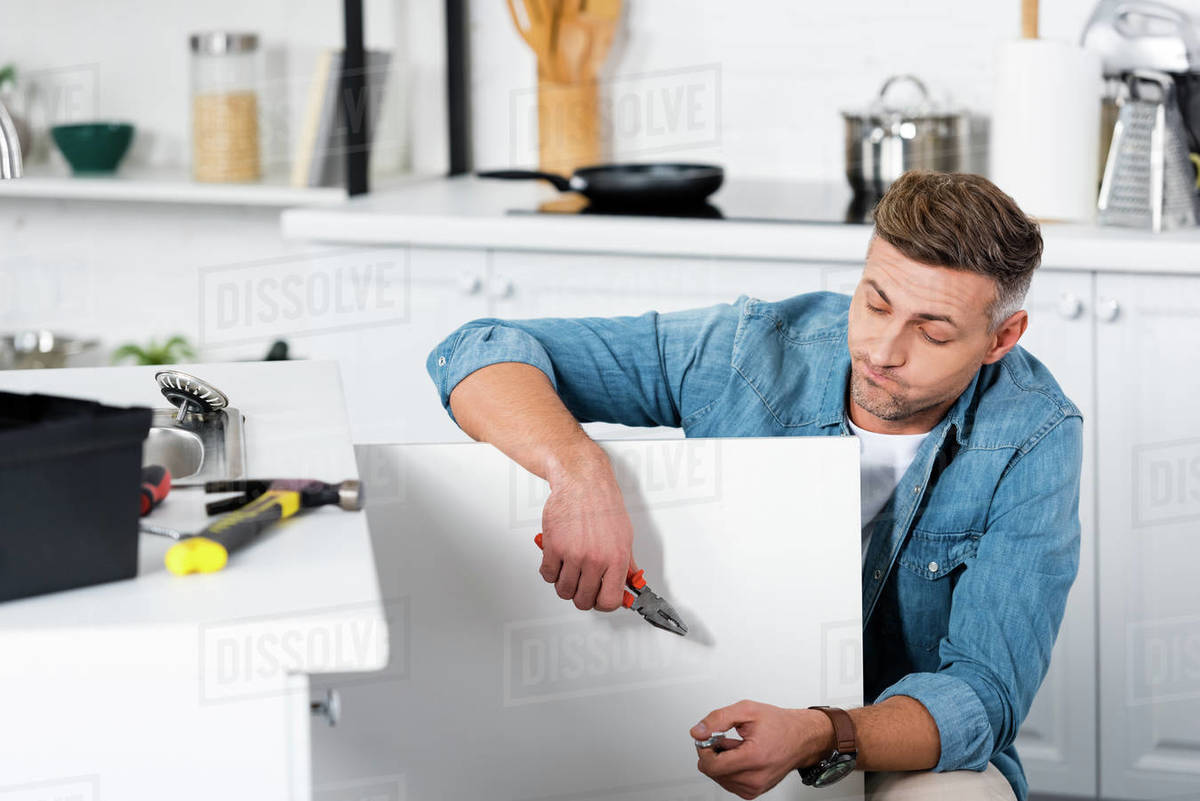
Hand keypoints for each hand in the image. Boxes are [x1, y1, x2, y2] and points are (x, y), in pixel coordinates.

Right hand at [539, 446, 636, 611]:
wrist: (582, 482)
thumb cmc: (603, 504)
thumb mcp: (624, 535)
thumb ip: (625, 564)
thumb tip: (628, 584)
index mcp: (616, 558)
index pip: (610, 601)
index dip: (602, 603)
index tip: (599, 599)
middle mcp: (595, 559)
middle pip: (583, 600)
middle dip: (582, 596)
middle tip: (582, 585)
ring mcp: (573, 554)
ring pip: (563, 590)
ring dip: (565, 584)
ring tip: (570, 571)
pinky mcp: (553, 547)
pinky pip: (547, 575)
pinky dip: (550, 571)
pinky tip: (557, 561)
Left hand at [691, 701, 834, 799]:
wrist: (801, 738)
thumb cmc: (779, 724)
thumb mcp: (746, 710)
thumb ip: (718, 719)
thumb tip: (697, 732)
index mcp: (754, 758)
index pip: (711, 765)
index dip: (704, 748)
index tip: (709, 737)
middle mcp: (755, 778)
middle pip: (713, 772)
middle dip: (713, 753)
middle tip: (726, 738)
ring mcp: (754, 788)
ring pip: (718, 778)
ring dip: (722, 761)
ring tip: (738, 746)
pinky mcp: (753, 792)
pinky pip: (728, 782)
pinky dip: (729, 768)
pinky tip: (741, 756)